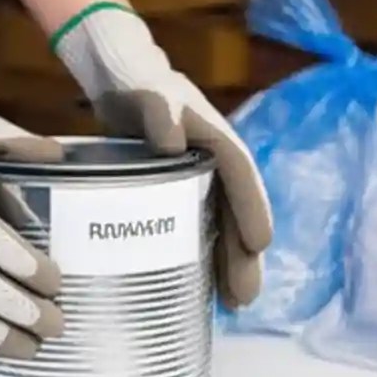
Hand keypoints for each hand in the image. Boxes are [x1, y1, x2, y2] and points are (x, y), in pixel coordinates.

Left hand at [54, 5, 273, 307]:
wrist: (116, 73)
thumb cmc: (134, 80)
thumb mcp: (146, 92)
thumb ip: (159, 111)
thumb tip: (173, 140)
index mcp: (214, 137)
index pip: (240, 175)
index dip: (252, 209)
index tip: (260, 244)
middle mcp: (212, 161)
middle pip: (234, 210)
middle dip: (243, 255)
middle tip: (244, 299)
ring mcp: (196, 177)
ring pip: (219, 223)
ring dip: (229, 261)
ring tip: (232, 303)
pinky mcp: (176, 188)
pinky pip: (196, 224)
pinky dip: (201, 251)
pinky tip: (200, 283)